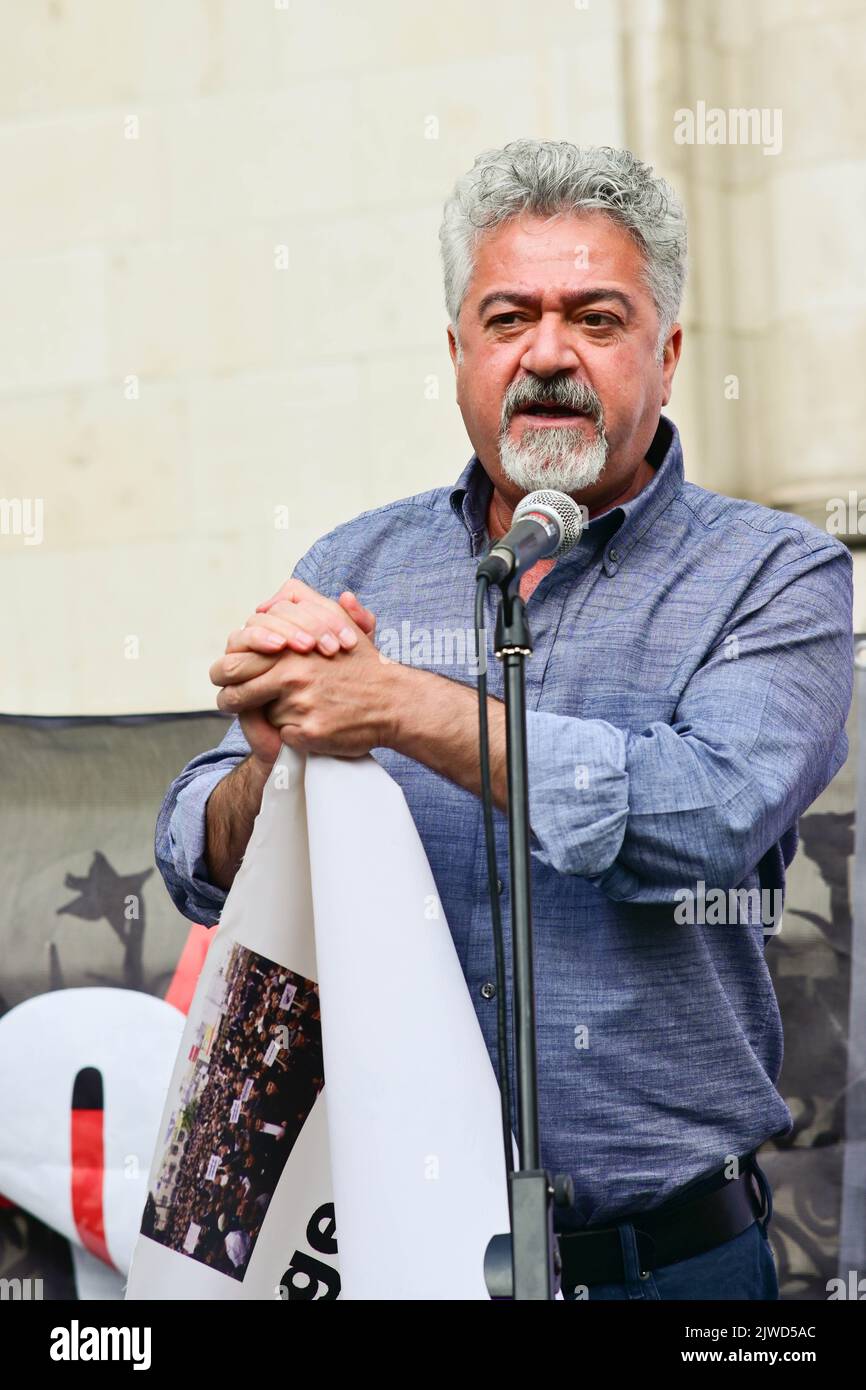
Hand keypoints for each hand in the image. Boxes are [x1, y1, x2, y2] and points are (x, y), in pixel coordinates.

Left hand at [211, 583, 376, 764]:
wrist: (395, 702)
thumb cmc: (364, 665)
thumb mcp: (339, 622)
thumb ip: (306, 604)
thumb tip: (269, 602)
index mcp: (291, 649)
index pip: (235, 662)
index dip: (228, 672)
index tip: (232, 678)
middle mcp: (292, 675)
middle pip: (237, 692)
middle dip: (232, 699)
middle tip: (233, 702)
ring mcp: (300, 706)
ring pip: (262, 716)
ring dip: (271, 716)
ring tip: (290, 711)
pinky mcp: (309, 733)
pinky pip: (283, 737)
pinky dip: (292, 735)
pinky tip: (310, 725)